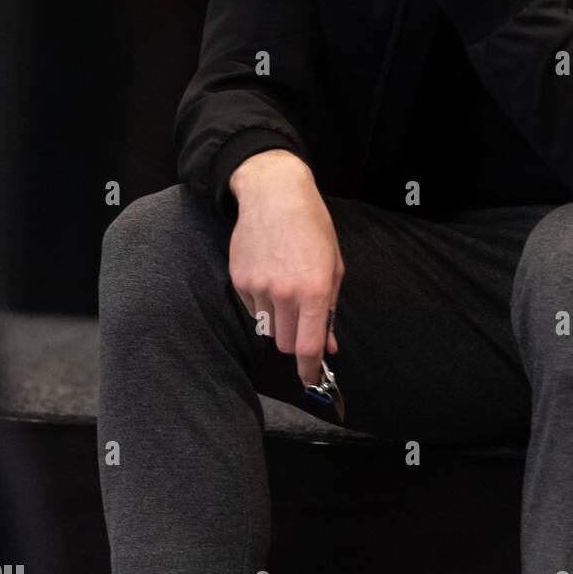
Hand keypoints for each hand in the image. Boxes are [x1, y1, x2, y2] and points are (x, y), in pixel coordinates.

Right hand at [228, 149, 343, 387]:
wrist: (274, 193)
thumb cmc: (311, 225)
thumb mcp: (332, 265)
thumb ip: (330, 308)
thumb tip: (328, 345)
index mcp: (314, 290)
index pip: (308, 346)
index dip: (310, 369)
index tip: (311, 380)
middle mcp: (285, 293)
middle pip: (284, 343)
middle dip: (295, 342)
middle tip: (301, 322)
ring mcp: (259, 287)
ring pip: (267, 327)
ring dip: (278, 319)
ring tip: (285, 285)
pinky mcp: (240, 280)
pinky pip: (252, 308)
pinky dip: (262, 302)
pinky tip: (269, 273)